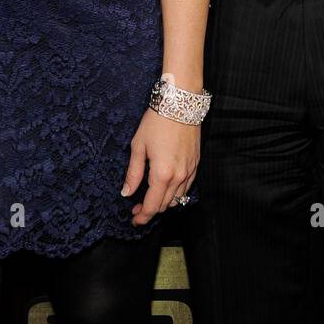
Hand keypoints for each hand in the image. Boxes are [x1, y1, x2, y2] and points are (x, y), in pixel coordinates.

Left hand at [122, 109, 199, 225]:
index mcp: (162, 174)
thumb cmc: (157, 122)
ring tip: (150, 198)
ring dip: (164, 203)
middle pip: (165, 205)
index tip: (134, 220)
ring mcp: (190, 171)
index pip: (152, 206)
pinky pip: (187, 187)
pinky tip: (166, 187)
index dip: (142, 217)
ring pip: (178, 198)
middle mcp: (179, 177)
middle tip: (137, 208)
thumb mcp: (138, 146)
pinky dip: (176, 193)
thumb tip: (126, 193)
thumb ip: (133, 173)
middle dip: (151, 210)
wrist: (181, 104)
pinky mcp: (196, 164)